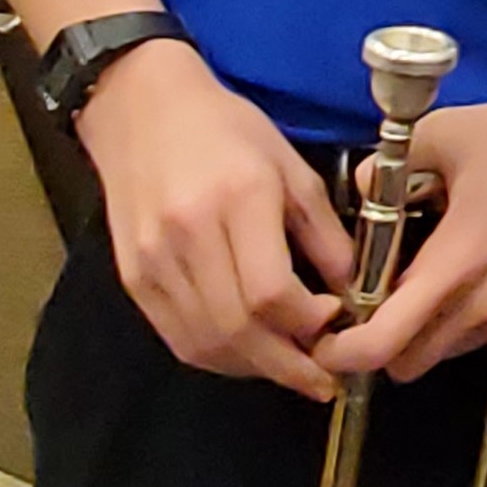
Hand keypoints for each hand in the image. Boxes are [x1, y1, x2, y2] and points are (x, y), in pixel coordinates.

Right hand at [79, 37, 355, 401]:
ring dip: (254, 368)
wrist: (140, 109)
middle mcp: (189, 235)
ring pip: (206, 343)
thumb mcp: (289, 166)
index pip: (271, 292)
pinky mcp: (133, 278)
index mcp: (237, 199)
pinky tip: (248, 354)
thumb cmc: (225, 129)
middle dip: (286, 365)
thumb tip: (353, 290)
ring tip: (291, 369)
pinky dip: (217, 356)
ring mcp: (153, 261)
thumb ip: (322, 231)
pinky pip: (177, 337)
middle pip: (238, 329)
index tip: (336, 323)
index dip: (307, 323)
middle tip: (322, 377)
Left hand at [317, 68, 486, 384]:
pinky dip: (459, 317)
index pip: (385, 345)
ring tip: (417, 276)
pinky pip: (483, 332)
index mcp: (459, 266)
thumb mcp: (445, 133)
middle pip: (411, 363)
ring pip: (448, 350)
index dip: (344, 351)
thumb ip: (387, 168)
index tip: (322, 334)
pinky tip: (464, 266)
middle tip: (368, 300)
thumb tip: (359, 188)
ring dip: (422, 331)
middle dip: (380, 344)